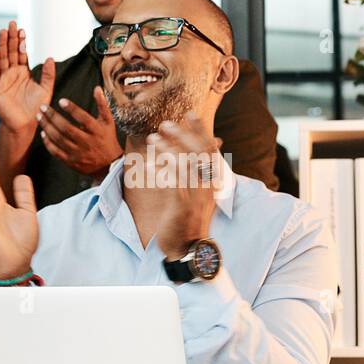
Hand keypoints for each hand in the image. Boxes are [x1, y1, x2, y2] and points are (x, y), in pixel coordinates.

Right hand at [0, 20, 55, 134]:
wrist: (26, 125)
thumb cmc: (36, 109)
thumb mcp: (46, 89)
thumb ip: (48, 74)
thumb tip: (50, 57)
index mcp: (24, 72)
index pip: (21, 53)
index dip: (21, 42)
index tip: (22, 30)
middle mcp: (12, 73)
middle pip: (10, 52)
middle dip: (10, 38)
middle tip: (11, 24)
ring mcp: (3, 80)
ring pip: (2, 59)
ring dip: (1, 46)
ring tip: (2, 32)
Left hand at [37, 86, 123, 177]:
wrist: (109, 165)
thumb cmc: (107, 139)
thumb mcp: (108, 121)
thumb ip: (102, 104)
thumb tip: (97, 88)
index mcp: (96, 131)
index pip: (83, 118)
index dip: (72, 109)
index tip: (61, 101)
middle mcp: (87, 142)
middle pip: (66, 128)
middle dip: (52, 117)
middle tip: (43, 107)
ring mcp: (78, 153)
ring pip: (59, 139)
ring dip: (47, 127)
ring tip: (39, 117)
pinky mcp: (71, 162)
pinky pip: (56, 152)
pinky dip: (48, 143)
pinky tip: (43, 133)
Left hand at [151, 113, 222, 259]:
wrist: (189, 249)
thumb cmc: (190, 222)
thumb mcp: (198, 196)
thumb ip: (196, 175)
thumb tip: (189, 155)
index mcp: (213, 182)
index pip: (210, 150)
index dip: (200, 130)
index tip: (190, 114)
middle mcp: (207, 186)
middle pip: (198, 152)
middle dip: (182, 134)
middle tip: (165, 122)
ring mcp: (196, 195)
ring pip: (184, 164)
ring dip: (168, 147)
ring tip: (152, 137)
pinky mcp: (182, 205)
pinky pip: (173, 181)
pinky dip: (163, 167)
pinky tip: (151, 160)